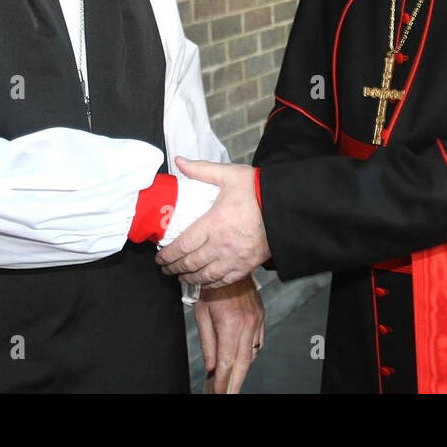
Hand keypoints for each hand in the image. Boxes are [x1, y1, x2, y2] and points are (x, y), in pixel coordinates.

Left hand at [156, 157, 270, 287]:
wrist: (285, 207)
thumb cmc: (258, 190)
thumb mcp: (229, 175)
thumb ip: (201, 170)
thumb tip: (179, 162)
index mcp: (213, 224)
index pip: (182, 246)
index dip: (167, 255)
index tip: (160, 257)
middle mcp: (221, 245)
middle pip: (190, 263)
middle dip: (173, 268)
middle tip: (165, 268)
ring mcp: (234, 258)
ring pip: (205, 275)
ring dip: (189, 277)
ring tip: (181, 276)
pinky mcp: (247, 265)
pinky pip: (224, 281)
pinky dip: (210, 283)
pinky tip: (204, 281)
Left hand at [195, 276, 264, 394]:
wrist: (231, 265)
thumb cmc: (213, 288)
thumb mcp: (202, 315)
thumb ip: (208, 343)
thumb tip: (212, 366)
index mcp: (231, 324)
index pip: (226, 362)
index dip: (222, 381)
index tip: (216, 392)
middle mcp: (248, 324)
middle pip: (243, 364)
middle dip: (235, 384)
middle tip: (227, 395)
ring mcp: (257, 321)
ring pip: (252, 355)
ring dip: (242, 370)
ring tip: (232, 381)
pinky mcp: (261, 317)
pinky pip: (259, 343)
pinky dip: (250, 356)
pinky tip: (243, 361)